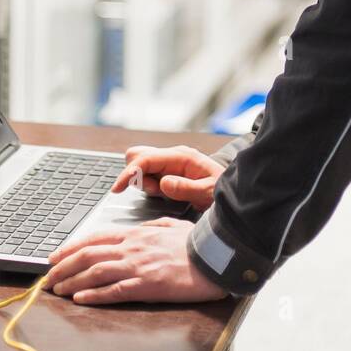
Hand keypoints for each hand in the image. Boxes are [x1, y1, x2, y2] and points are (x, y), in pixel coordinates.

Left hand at [44, 218, 227, 303]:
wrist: (214, 256)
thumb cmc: (196, 242)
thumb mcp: (170, 226)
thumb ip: (152, 227)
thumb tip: (141, 228)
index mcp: (137, 233)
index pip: (95, 238)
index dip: (71, 247)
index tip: (55, 255)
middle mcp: (132, 247)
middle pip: (88, 255)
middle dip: (63, 266)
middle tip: (47, 277)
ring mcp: (138, 266)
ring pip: (95, 272)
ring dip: (71, 281)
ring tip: (57, 289)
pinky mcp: (146, 285)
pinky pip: (113, 291)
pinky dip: (93, 295)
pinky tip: (80, 299)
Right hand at [111, 144, 225, 209]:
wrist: (232, 193)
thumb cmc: (223, 191)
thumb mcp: (208, 192)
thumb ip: (186, 189)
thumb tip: (163, 184)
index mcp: (181, 157)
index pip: (146, 159)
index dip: (129, 173)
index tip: (117, 188)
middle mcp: (173, 156)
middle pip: (137, 155)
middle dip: (136, 175)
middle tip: (153, 191)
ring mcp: (170, 164)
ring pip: (141, 166)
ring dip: (144, 182)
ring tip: (166, 195)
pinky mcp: (168, 172)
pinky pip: (149, 176)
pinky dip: (150, 186)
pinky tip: (167, 194)